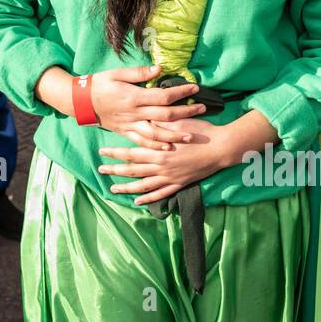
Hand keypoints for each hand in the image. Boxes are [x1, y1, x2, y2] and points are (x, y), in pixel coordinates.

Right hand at [89, 64, 206, 150]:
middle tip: (203, 108)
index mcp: (134, 97)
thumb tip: (159, 69)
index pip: (163, 96)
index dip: (181, 93)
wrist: (81, 101)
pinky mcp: (125, 132)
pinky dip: (156, 146)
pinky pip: (143, 142)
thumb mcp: (117, 73)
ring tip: (191, 134)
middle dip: (186, 113)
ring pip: (157, 134)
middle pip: (165, 116)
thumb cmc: (99, 84)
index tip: (195, 88)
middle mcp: (135, 113)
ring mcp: (130, 125)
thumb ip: (139, 72)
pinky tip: (168, 147)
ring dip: (175, 135)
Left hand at [97, 120, 238, 205]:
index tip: (102, 152)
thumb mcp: (176, 123)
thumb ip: (158, 124)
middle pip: (132, 170)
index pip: (131, 152)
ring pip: (143, 185)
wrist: (220, 148)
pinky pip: (160, 194)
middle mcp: (161, 166)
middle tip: (100, 170)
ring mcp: (170, 177)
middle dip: (115, 170)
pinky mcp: (179, 183)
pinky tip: (138, 201)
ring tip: (113, 189)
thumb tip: (143, 120)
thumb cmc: (199, 132)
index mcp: (159, 151)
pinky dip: (148, 198)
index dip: (115, 153)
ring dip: (127, 188)